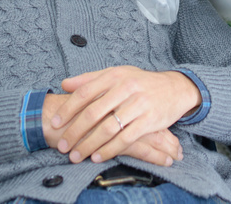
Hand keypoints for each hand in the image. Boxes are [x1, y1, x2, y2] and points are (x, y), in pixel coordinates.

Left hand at [50, 66, 201, 163]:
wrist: (175, 88)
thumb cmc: (141, 82)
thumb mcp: (118, 74)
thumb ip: (91, 79)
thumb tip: (64, 84)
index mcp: (115, 75)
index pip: (85, 92)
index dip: (68, 109)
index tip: (54, 123)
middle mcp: (126, 88)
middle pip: (94, 113)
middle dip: (75, 132)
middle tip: (62, 146)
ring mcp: (139, 104)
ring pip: (108, 128)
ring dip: (89, 144)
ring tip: (76, 155)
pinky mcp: (150, 120)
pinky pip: (125, 139)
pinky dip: (109, 150)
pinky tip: (97, 157)